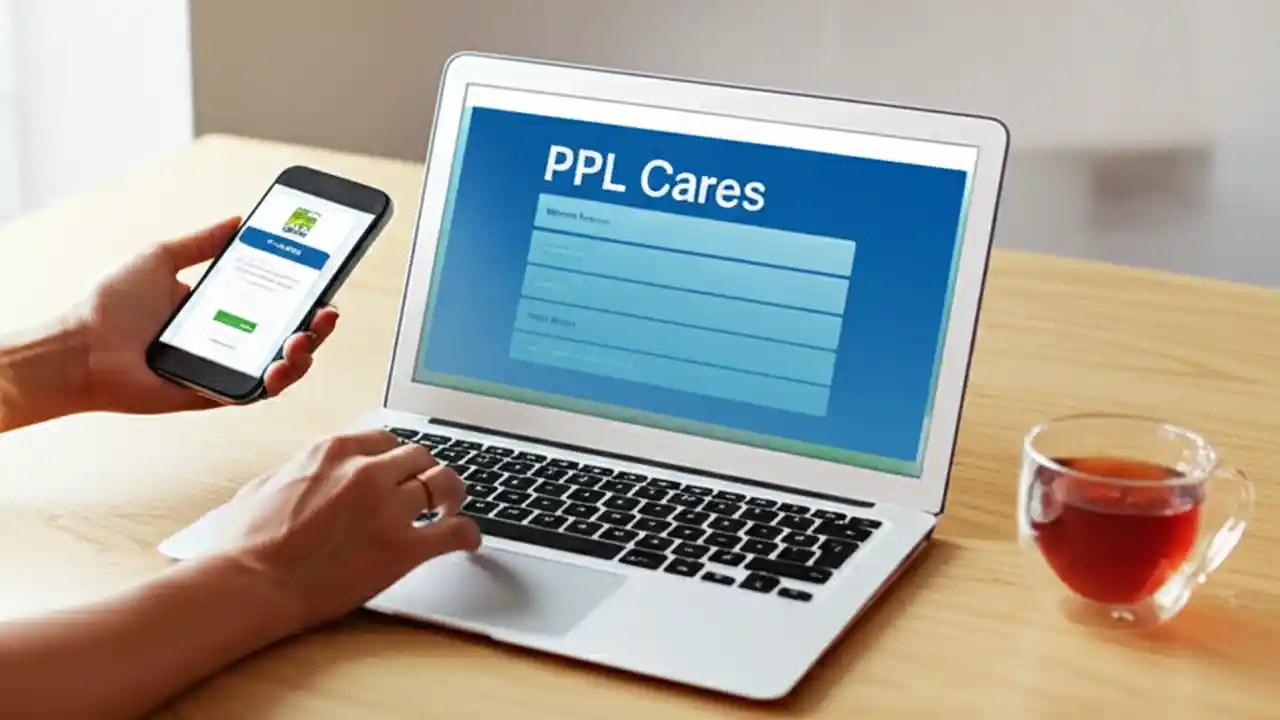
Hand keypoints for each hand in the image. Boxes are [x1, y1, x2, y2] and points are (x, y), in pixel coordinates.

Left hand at [72, 217, 337, 413]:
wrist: (79, 347)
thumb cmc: (110, 305)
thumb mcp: (160, 258)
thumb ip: (202, 241)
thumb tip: (239, 220)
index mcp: (220, 307)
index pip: (276, 301)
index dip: (305, 294)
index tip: (324, 281)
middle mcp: (229, 338)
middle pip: (289, 335)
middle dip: (317, 325)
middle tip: (327, 312)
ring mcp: (225, 367)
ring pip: (282, 367)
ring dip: (304, 354)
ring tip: (305, 338)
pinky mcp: (216, 393)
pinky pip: (256, 391)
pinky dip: (277, 380)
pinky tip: (283, 364)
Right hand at [210, 430, 480, 631]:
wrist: (248, 584)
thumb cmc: (244, 544)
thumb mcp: (266, 485)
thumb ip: (298, 471)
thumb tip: (306, 473)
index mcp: (335, 450)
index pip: (387, 440)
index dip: (398, 459)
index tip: (401, 473)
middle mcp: (367, 471)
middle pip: (420, 457)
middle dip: (426, 474)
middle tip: (430, 492)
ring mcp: (388, 508)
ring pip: (444, 485)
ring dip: (452, 497)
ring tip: (451, 510)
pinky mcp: (401, 548)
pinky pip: (455, 532)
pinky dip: (468, 534)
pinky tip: (467, 540)